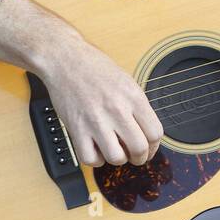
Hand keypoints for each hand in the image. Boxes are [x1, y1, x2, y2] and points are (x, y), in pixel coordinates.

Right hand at [43, 35, 165, 167]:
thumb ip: (137, 106)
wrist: (65, 59)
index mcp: (133, 97)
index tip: (148, 149)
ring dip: (117, 159)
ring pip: (116, 158)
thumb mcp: (126, 81)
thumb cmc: (95, 68)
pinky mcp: (76, 129)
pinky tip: (95, 148)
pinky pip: (90, 159)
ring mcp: (96, 121)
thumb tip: (146, 132)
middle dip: (139, 158)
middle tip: (133, 156)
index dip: (154, 146)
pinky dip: (95, 159)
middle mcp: (117, 109)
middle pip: (139, 149)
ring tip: (113, 149)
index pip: (155, 133)